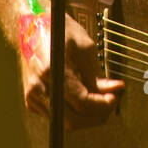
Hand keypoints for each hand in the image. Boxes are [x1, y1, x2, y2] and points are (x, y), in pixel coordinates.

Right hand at [20, 11, 124, 129]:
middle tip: (112, 102)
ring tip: (101, 101)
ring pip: (64, 122)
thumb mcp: (84, 46)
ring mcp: (32, 96)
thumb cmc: (60, 31)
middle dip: (96, 116)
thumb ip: (97, 74)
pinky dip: (74, 112)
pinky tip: (85, 99)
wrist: (32, 26)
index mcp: (51, 70)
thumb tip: (114, 91)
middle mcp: (38, 87)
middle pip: (72, 119)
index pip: (81, 101)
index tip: (115, 97)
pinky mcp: (31, 100)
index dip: (102, 104)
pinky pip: (57, 115)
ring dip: (86, 117)